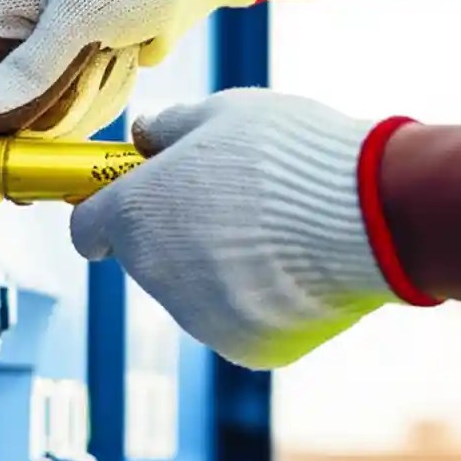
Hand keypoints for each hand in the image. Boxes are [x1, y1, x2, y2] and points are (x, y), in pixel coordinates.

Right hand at [0, 0, 272, 138]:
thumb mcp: (82, 16)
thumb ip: (34, 66)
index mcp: (3, 1)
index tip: (11, 140)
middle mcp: (20, 26)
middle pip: (8, 103)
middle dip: (51, 107)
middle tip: (91, 79)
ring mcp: (52, 48)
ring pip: (47, 112)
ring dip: (86, 99)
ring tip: (116, 57)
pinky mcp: (82, 65)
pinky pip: (80, 107)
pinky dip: (104, 95)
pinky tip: (125, 61)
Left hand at [69, 88, 394, 368]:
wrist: (371, 215)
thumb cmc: (290, 153)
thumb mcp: (222, 112)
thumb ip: (169, 126)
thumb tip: (144, 135)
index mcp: (137, 215)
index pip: (90, 228)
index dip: (109, 212)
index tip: (135, 199)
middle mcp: (156, 276)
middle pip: (149, 258)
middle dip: (178, 233)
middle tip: (234, 200)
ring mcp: (200, 320)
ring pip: (197, 291)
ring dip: (221, 267)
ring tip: (280, 230)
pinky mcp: (247, 349)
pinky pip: (243, 320)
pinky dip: (262, 300)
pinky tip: (299, 266)